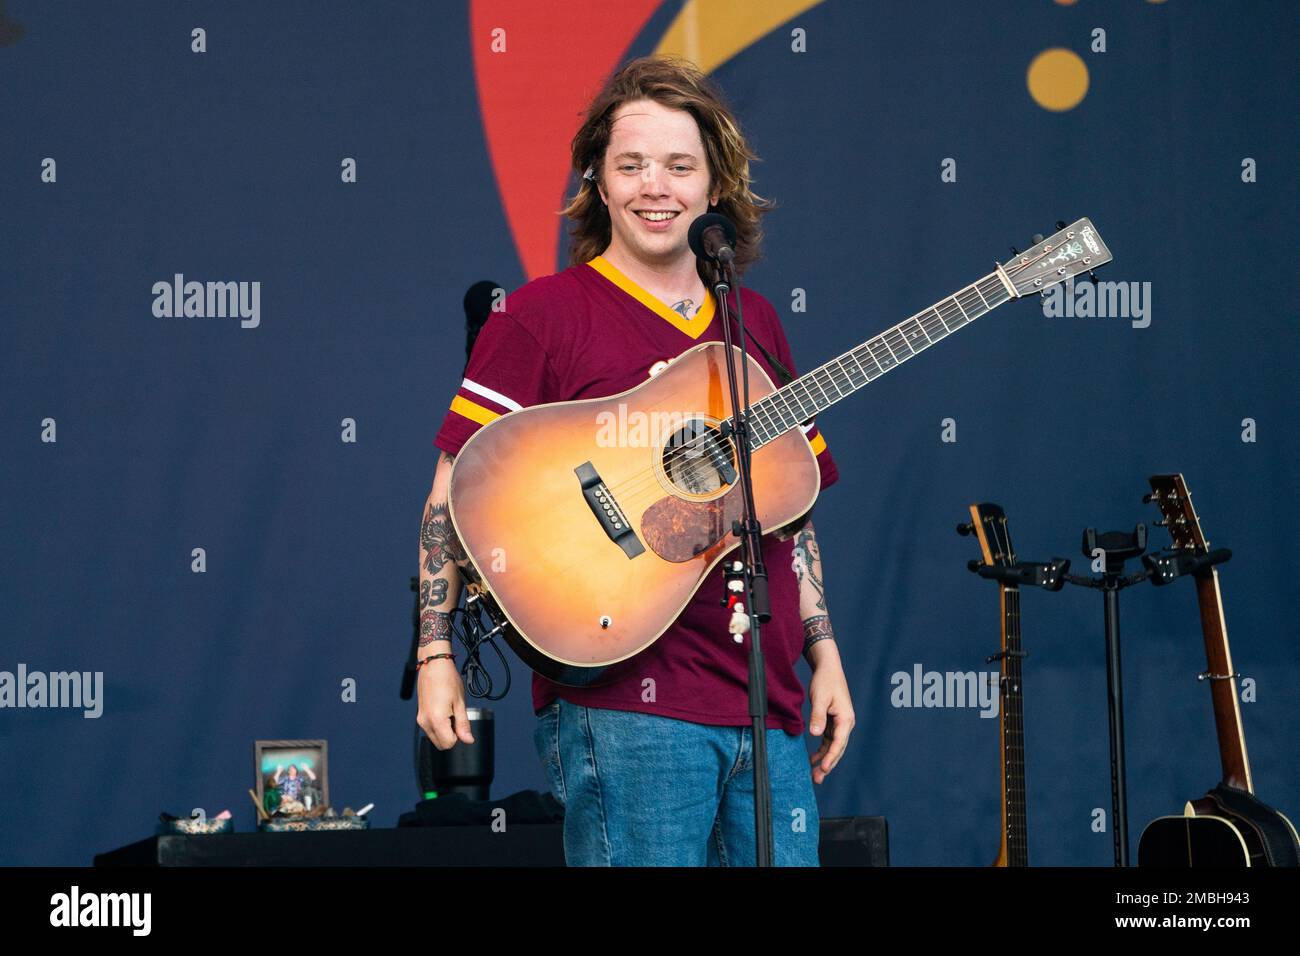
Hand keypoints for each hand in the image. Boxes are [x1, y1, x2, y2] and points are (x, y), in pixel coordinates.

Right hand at [416, 654, 474, 749]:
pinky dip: (438, 724)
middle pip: (440, 744)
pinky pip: (430, 728)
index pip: (448, 744)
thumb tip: (468, 741)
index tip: (460, 722)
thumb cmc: (448, 680)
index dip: (458, 736)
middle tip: (455, 716)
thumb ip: (463, 725)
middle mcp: (425, 722)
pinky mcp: (420, 715)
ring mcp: (421, 719)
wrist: (434, 665)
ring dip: (444, 730)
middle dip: (450, 735)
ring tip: (449, 711)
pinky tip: (443, 709)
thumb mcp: (460, 703)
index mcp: (436, 720)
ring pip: (435, 737)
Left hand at [807, 648, 854, 784]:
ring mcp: (840, 723)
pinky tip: (813, 759)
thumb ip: (818, 716)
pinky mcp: (833, 722)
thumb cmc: (825, 681)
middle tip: (817, 779)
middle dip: (828, 764)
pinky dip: (822, 750)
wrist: (828, 668)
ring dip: (824, 760)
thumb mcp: (820, 698)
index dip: (831, 756)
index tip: (823, 768)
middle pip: (838, 749)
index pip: (839, 742)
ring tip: (815, 775)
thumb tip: (815, 734)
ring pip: (833, 747)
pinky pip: (828, 740)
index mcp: (846, 718)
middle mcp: (846, 723)